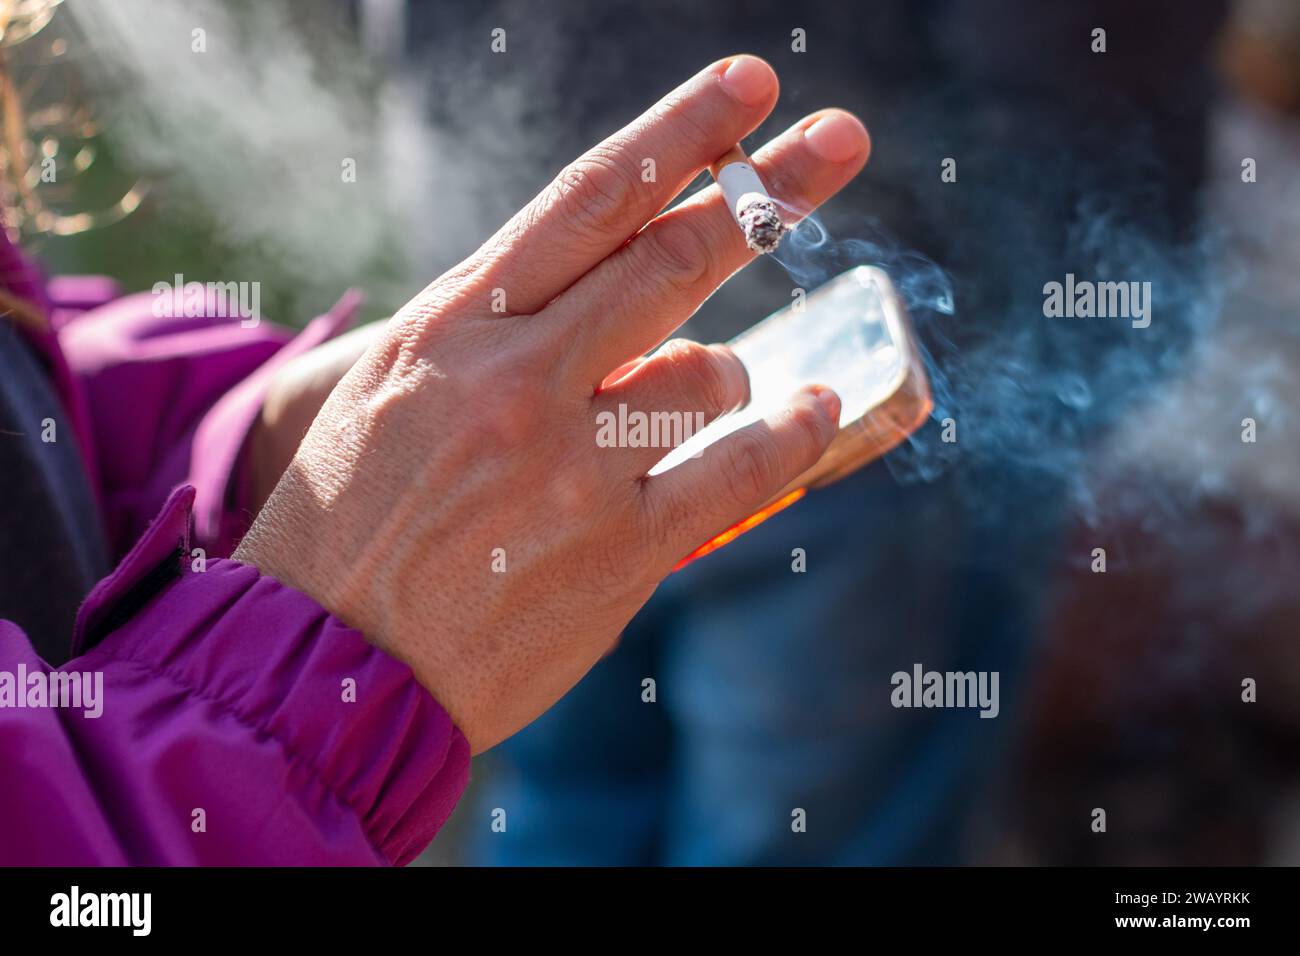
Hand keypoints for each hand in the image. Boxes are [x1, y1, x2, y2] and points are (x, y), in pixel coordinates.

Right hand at [234, 55, 869, 752]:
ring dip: (725, 372)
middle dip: (769, 191)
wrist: (319, 667)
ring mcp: (571, 468)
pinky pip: (739, 470)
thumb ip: (502, 333)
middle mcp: (516, 379)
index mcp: (452, 326)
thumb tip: (626, 301)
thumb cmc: (350, 523)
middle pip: (671, 257)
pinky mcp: (617, 553)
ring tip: (707, 392)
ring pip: (711, 372)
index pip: (587, 201)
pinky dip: (790, 434)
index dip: (680, 132)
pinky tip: (815, 410)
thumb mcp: (396, 391)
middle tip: (840, 139)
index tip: (748, 88)